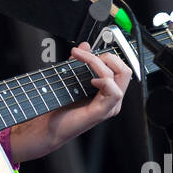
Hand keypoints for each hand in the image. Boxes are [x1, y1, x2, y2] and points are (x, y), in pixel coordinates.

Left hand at [9, 44, 132, 163]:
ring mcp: (109, 106)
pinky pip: (114, 92)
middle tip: (86, 55)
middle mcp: (112, 99)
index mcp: (108, 91)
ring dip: (99, 63)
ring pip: (120, 76)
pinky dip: (104, 81)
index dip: (107, 55)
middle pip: (124, 70)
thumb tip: (86, 46)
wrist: (48, 126)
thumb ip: (79, 62)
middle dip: (106, 56)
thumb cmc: (60, 106)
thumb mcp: (71, 77)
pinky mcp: (102, 112)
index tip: (87, 50)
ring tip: (82, 60)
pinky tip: (91, 80)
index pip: (120, 67)